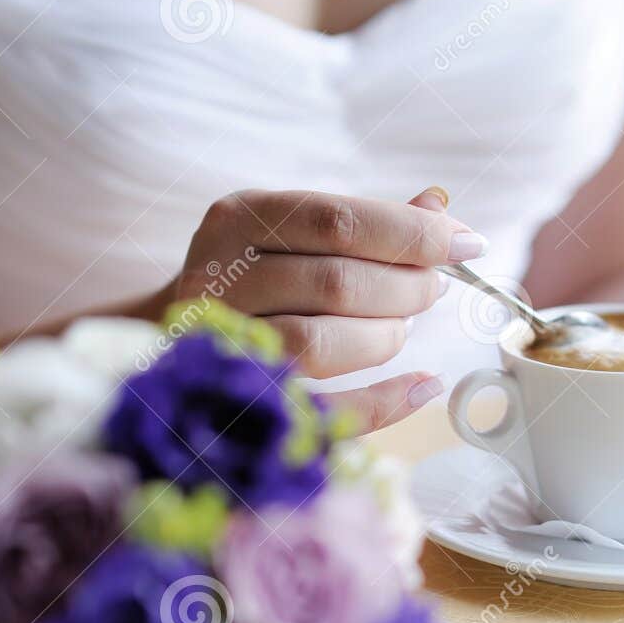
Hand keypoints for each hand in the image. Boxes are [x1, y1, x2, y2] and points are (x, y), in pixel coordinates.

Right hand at [164, 186, 486, 428]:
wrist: (156, 335)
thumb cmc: (246, 278)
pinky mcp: (231, 399)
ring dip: (382, 338)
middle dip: (405, 289)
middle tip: (431, 292)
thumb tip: (439, 212)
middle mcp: (218, 275)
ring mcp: (216, 341)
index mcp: (238, 218)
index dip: (412, 234)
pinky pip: (314, 410)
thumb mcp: (289, 232)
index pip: (338, 220)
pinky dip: (377, 404)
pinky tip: (418, 389)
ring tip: (399, 329)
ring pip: (318, 343)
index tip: (467, 244)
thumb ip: (362, 222)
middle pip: (335, 282)